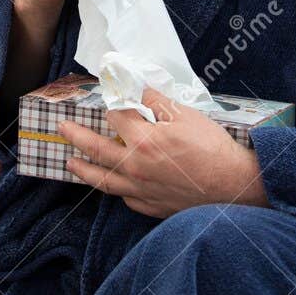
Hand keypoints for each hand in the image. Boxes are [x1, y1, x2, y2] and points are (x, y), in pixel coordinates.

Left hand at [60, 87, 268, 217]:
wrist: (234, 186)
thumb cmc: (213, 149)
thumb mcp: (186, 115)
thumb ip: (157, 101)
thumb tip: (135, 88)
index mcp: (143, 141)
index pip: (115, 117)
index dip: (111, 103)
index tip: (105, 93)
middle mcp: (135, 168)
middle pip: (96, 149)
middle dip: (76, 136)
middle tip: (61, 128)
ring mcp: (141, 190)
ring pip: (104, 180)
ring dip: (84, 170)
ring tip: (70, 163)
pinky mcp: (152, 206)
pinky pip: (125, 198)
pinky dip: (116, 188)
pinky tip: (113, 183)